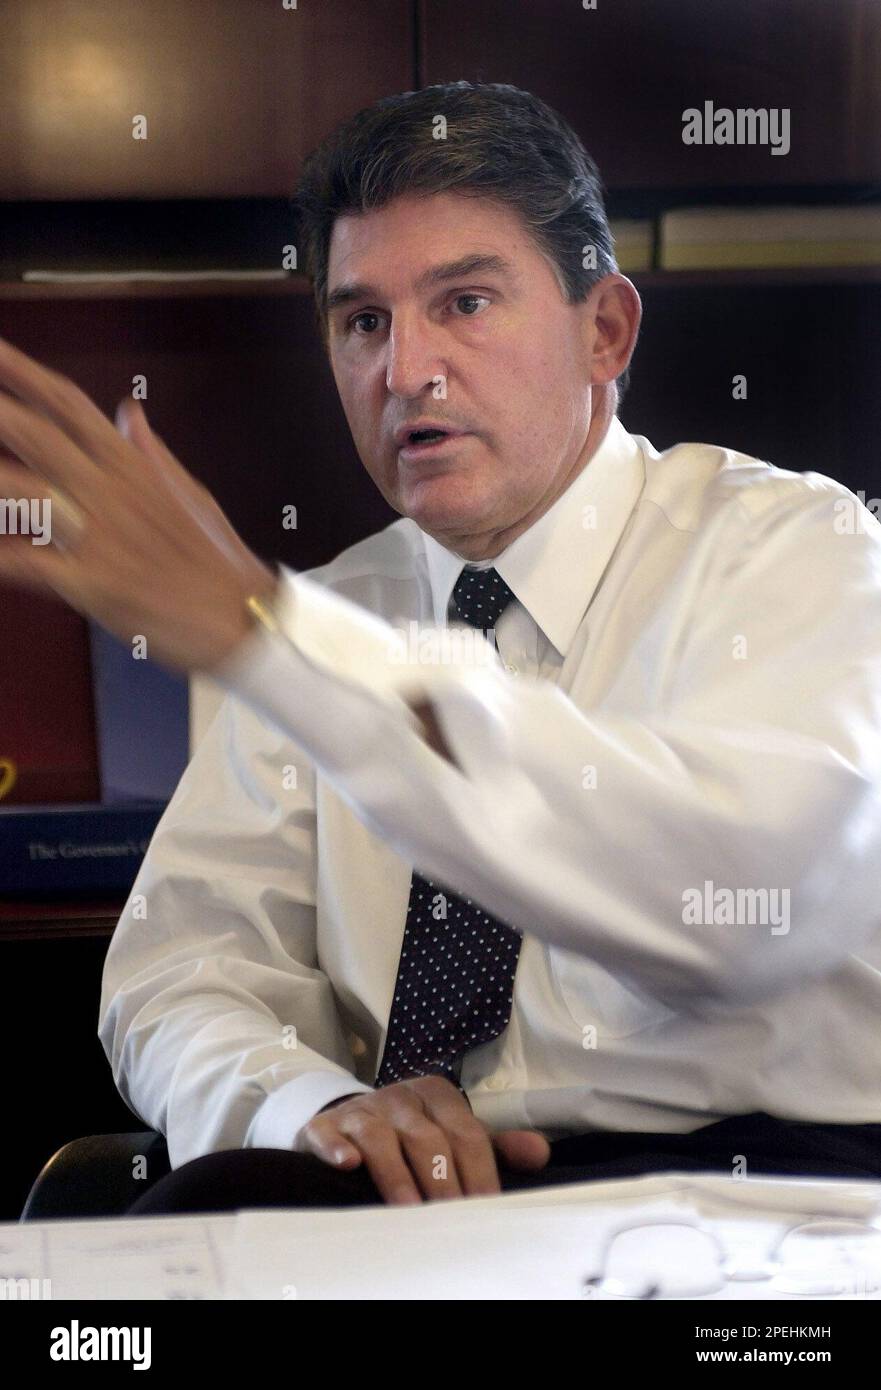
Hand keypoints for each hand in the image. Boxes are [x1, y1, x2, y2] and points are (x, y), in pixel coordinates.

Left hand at [0, 335, 277, 671]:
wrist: (247, 619)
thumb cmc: (220, 563)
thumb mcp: (192, 496)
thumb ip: (151, 452)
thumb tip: (128, 411)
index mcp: (134, 468)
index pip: (70, 406)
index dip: (24, 374)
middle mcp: (111, 494)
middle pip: (36, 435)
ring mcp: (100, 538)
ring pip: (24, 491)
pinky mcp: (94, 586)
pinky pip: (30, 566)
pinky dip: (1, 557)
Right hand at [302, 1074, 550, 1203]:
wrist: (349, 1122)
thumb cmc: (411, 1135)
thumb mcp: (452, 1134)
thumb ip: (496, 1146)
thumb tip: (541, 1154)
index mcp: (437, 1095)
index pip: (465, 1134)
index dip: (478, 1172)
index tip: (486, 1208)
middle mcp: (400, 1096)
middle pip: (427, 1138)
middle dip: (441, 1181)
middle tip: (450, 1218)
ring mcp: (361, 1108)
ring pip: (381, 1136)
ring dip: (396, 1174)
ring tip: (408, 1209)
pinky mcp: (325, 1126)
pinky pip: (329, 1133)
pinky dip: (337, 1148)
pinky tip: (348, 1165)